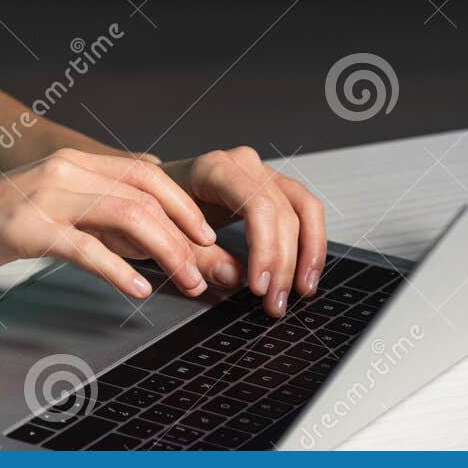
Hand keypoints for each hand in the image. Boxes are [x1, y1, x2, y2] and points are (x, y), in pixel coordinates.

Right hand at [0, 147, 219, 302]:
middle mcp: (63, 169)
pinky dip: (120, 270)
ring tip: (185, 283)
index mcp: (72, 162)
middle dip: (187, 230)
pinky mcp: (25, 227)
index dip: (185, 204)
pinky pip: (85, 247)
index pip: (146, 174)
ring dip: (167, 253)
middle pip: (146, 191)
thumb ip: (92, 215)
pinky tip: (137, 291)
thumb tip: (149, 238)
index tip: (209, 239)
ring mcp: (44, 195)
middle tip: (209, 268)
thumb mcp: (47, 211)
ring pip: (127, 214)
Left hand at [159, 145, 326, 316]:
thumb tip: (234, 277)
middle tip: (274, 302)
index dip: (265, 249)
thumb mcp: (166, 232)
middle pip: (282, 213)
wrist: (157, 188)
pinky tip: (305, 273)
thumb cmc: (159, 205)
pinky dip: (310, 243)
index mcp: (215, 168)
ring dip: (307, 254)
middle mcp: (243, 164)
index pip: (257, 206)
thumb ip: (196, 256)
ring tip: (300, 292)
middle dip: (283, 263)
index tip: (259, 286)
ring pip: (303, 209)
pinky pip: (305, 210)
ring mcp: (262, 172)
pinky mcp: (274, 186)